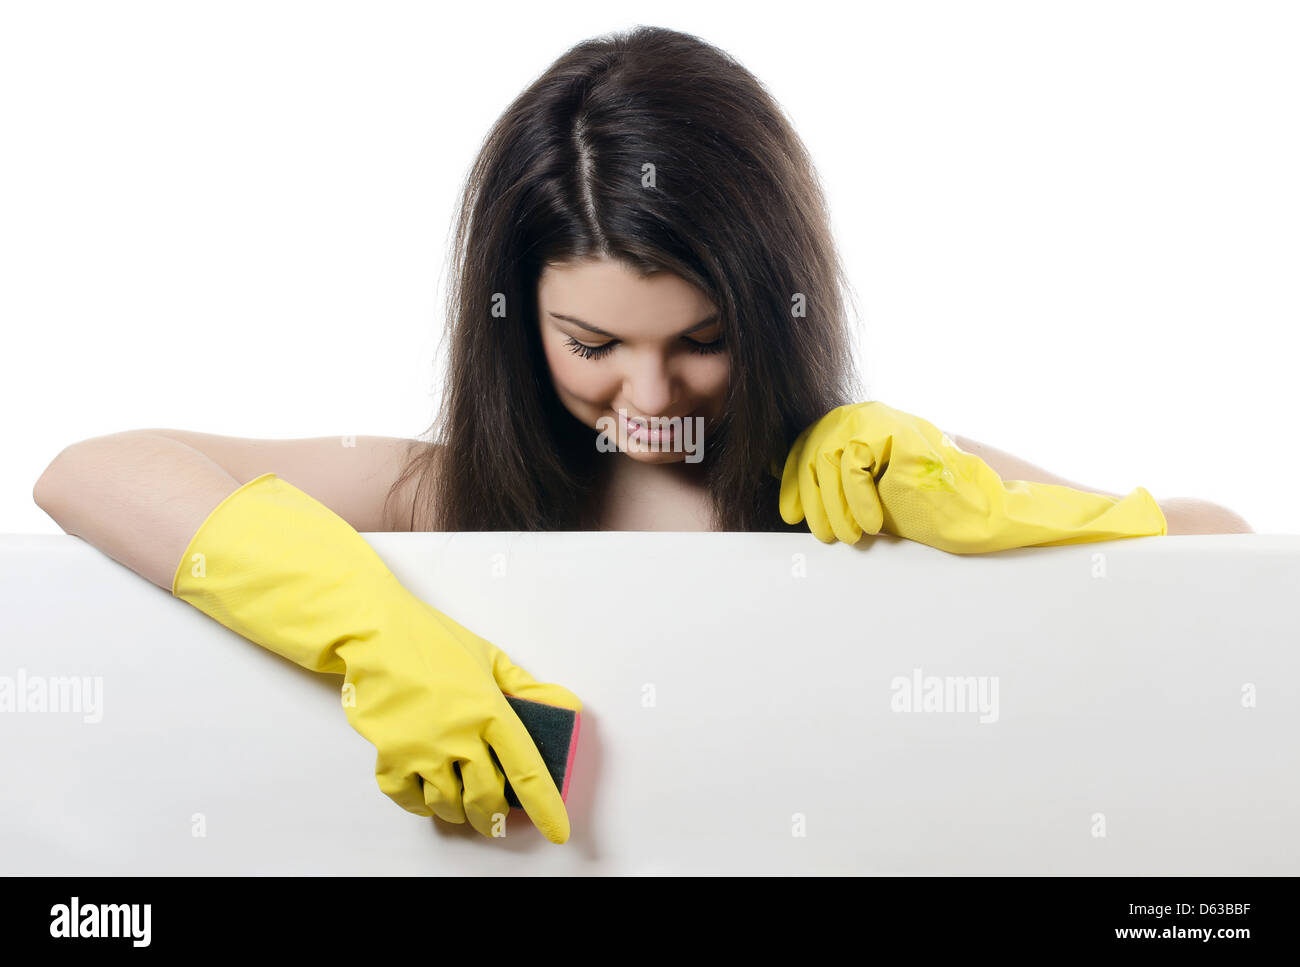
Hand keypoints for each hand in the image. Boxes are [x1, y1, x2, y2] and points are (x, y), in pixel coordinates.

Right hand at [337, 603, 581, 843]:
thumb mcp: (490, 657)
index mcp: (491, 711)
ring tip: (461, 803)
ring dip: (458, 812)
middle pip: (486, 799)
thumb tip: (566, 705)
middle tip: (495, 818)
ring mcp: (423, 750)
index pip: (527, 771)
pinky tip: (427, 796)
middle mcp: (459, 737)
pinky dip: (420, 806)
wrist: (378, 635)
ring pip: (448, 805)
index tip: (557, 832)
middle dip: (493, 817)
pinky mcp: (390, 756)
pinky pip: (409, 800)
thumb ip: (528, 688)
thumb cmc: (436, 642)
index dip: (546, 807)